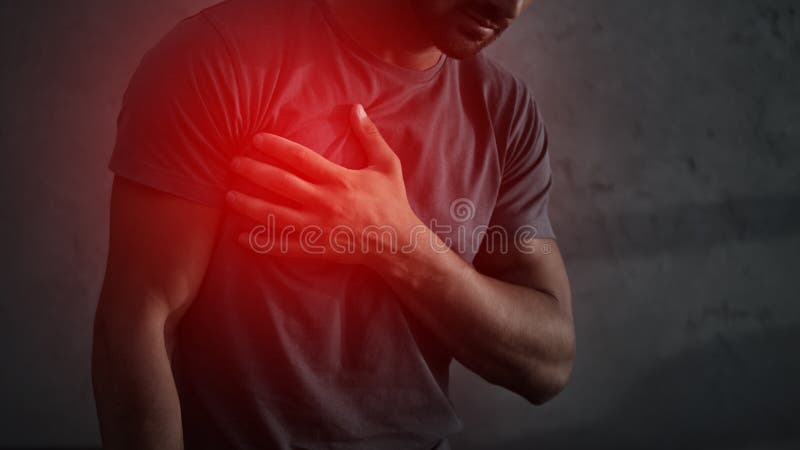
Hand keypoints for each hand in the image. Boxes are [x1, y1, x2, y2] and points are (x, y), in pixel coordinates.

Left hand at [225, 104, 424, 264]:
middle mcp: (323, 201)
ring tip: (229, 196)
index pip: (300, 158)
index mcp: (338, 179)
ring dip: (249, 205)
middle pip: (280, 183)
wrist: (396, 244)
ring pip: (275, 214)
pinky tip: (241, 238)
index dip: (275, 147)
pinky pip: (283, 246)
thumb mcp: (387, 165)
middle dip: (254, 172)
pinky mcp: (316, 247)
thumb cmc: (392, 202)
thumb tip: (356, 107)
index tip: (256, 139)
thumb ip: (370, 136)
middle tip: (233, 164)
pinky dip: (261, 243)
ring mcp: (317, 226)